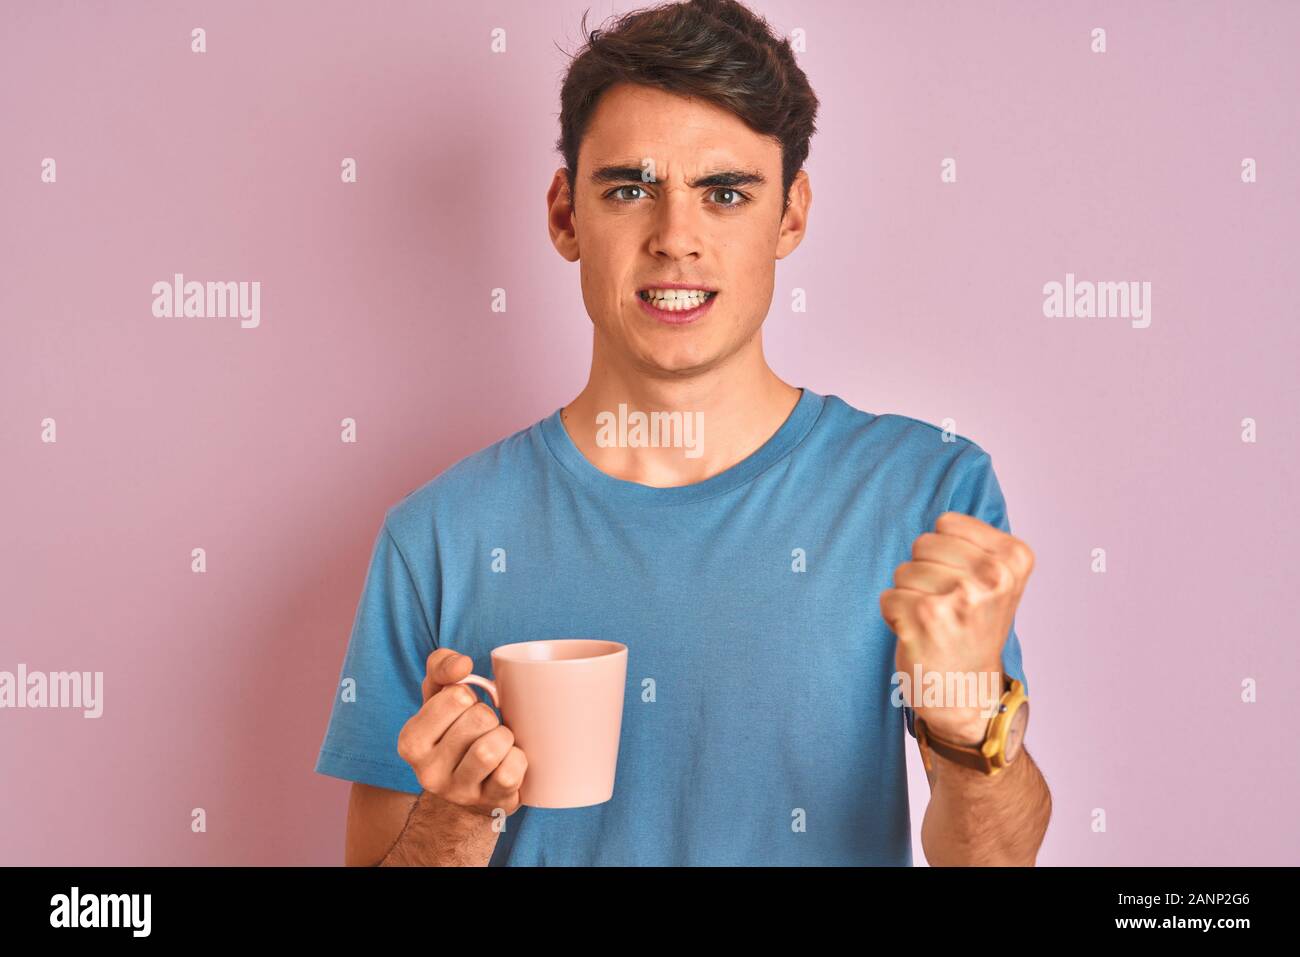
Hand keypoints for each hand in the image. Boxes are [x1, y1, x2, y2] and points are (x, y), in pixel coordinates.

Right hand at [396, 648, 527, 816]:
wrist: (468, 792)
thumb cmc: (454, 731)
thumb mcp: (438, 696)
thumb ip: (441, 666)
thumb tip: (462, 664)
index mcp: (410, 740)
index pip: (456, 696)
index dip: (469, 696)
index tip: (462, 712)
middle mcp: (427, 772)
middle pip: (479, 718)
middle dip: (490, 716)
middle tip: (483, 730)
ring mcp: (458, 792)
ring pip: (492, 748)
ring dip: (504, 737)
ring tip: (497, 743)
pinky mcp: (489, 804)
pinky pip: (510, 772)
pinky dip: (518, 760)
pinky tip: (508, 762)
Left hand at [880, 511, 1033, 742]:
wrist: (969, 693)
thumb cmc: (973, 629)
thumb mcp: (997, 580)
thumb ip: (975, 543)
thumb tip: (938, 518)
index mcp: (1014, 558)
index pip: (946, 524)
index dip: (943, 553)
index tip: (962, 583)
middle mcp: (993, 576)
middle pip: (922, 544)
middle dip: (923, 574)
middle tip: (945, 608)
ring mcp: (961, 597)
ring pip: (903, 571)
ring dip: (909, 597)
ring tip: (934, 623)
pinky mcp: (927, 618)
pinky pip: (888, 597)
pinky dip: (895, 617)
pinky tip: (919, 636)